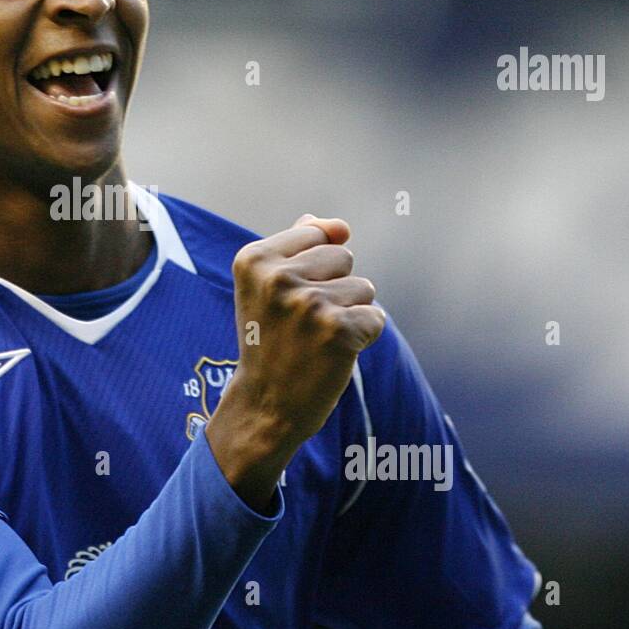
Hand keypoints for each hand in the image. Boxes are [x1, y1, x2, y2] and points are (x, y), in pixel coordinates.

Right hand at [206, 215, 384, 504]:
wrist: (264, 404)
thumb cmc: (270, 340)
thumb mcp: (267, 288)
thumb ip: (298, 248)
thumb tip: (336, 225)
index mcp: (254, 259)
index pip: (317, 232)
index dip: (314, 265)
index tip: (287, 297)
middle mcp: (278, 277)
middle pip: (344, 256)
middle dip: (335, 285)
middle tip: (304, 322)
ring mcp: (308, 304)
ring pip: (364, 287)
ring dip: (350, 312)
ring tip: (317, 339)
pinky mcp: (338, 331)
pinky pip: (375, 318)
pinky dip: (363, 336)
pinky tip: (334, 354)